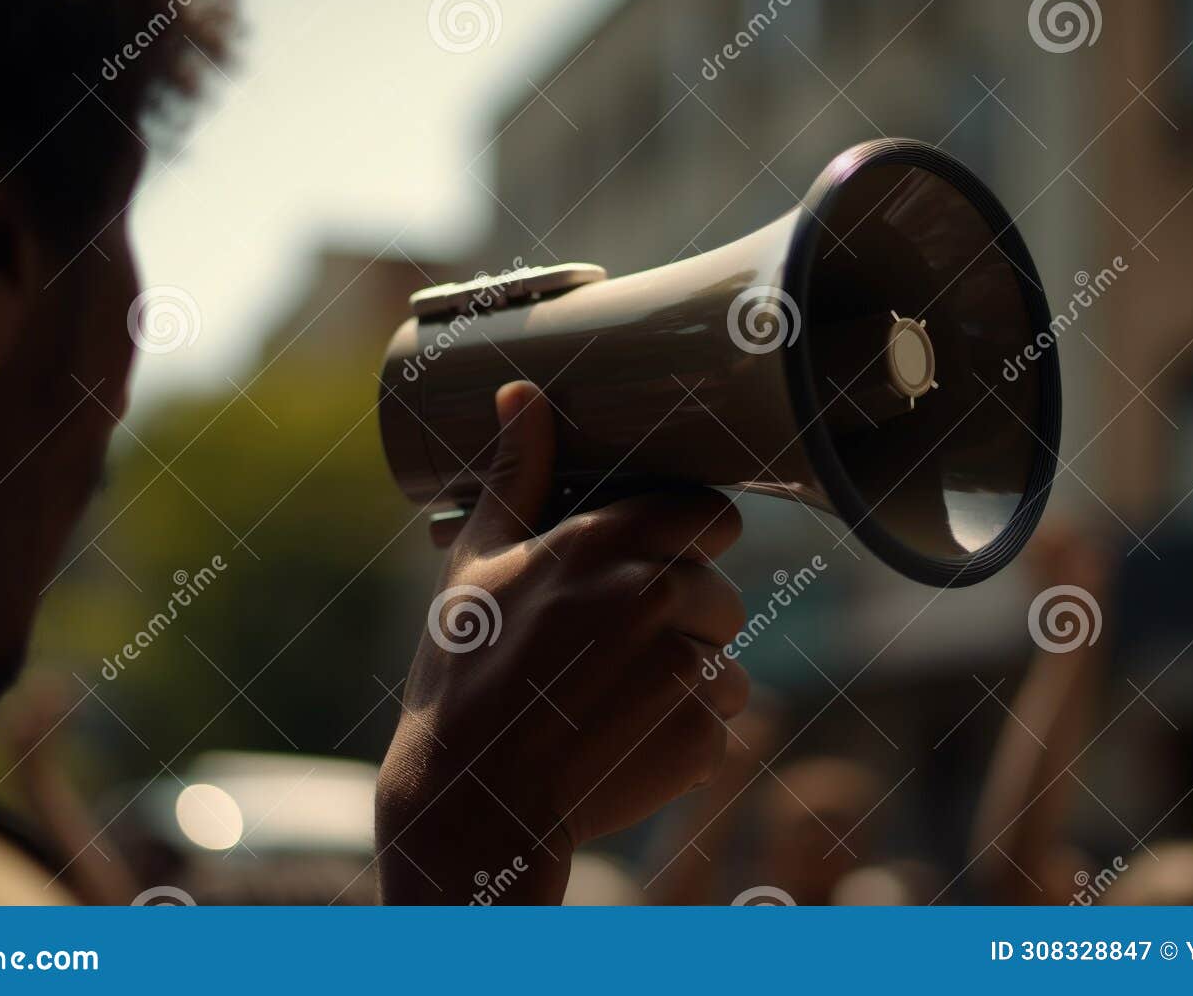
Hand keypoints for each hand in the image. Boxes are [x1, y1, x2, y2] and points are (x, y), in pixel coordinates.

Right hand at [376, 381, 748, 903]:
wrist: (471, 799)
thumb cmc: (464, 674)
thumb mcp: (477, 564)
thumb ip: (516, 476)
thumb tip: (520, 393)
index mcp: (606, 541)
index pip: (711, 515)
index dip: (694, 539)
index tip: (666, 560)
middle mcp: (656, 594)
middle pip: (721, 594)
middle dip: (685, 619)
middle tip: (617, 651)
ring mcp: (685, 669)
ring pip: (728, 663)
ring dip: (691, 681)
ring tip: (617, 703)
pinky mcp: (703, 736)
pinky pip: (722, 723)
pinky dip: (686, 735)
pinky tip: (625, 742)